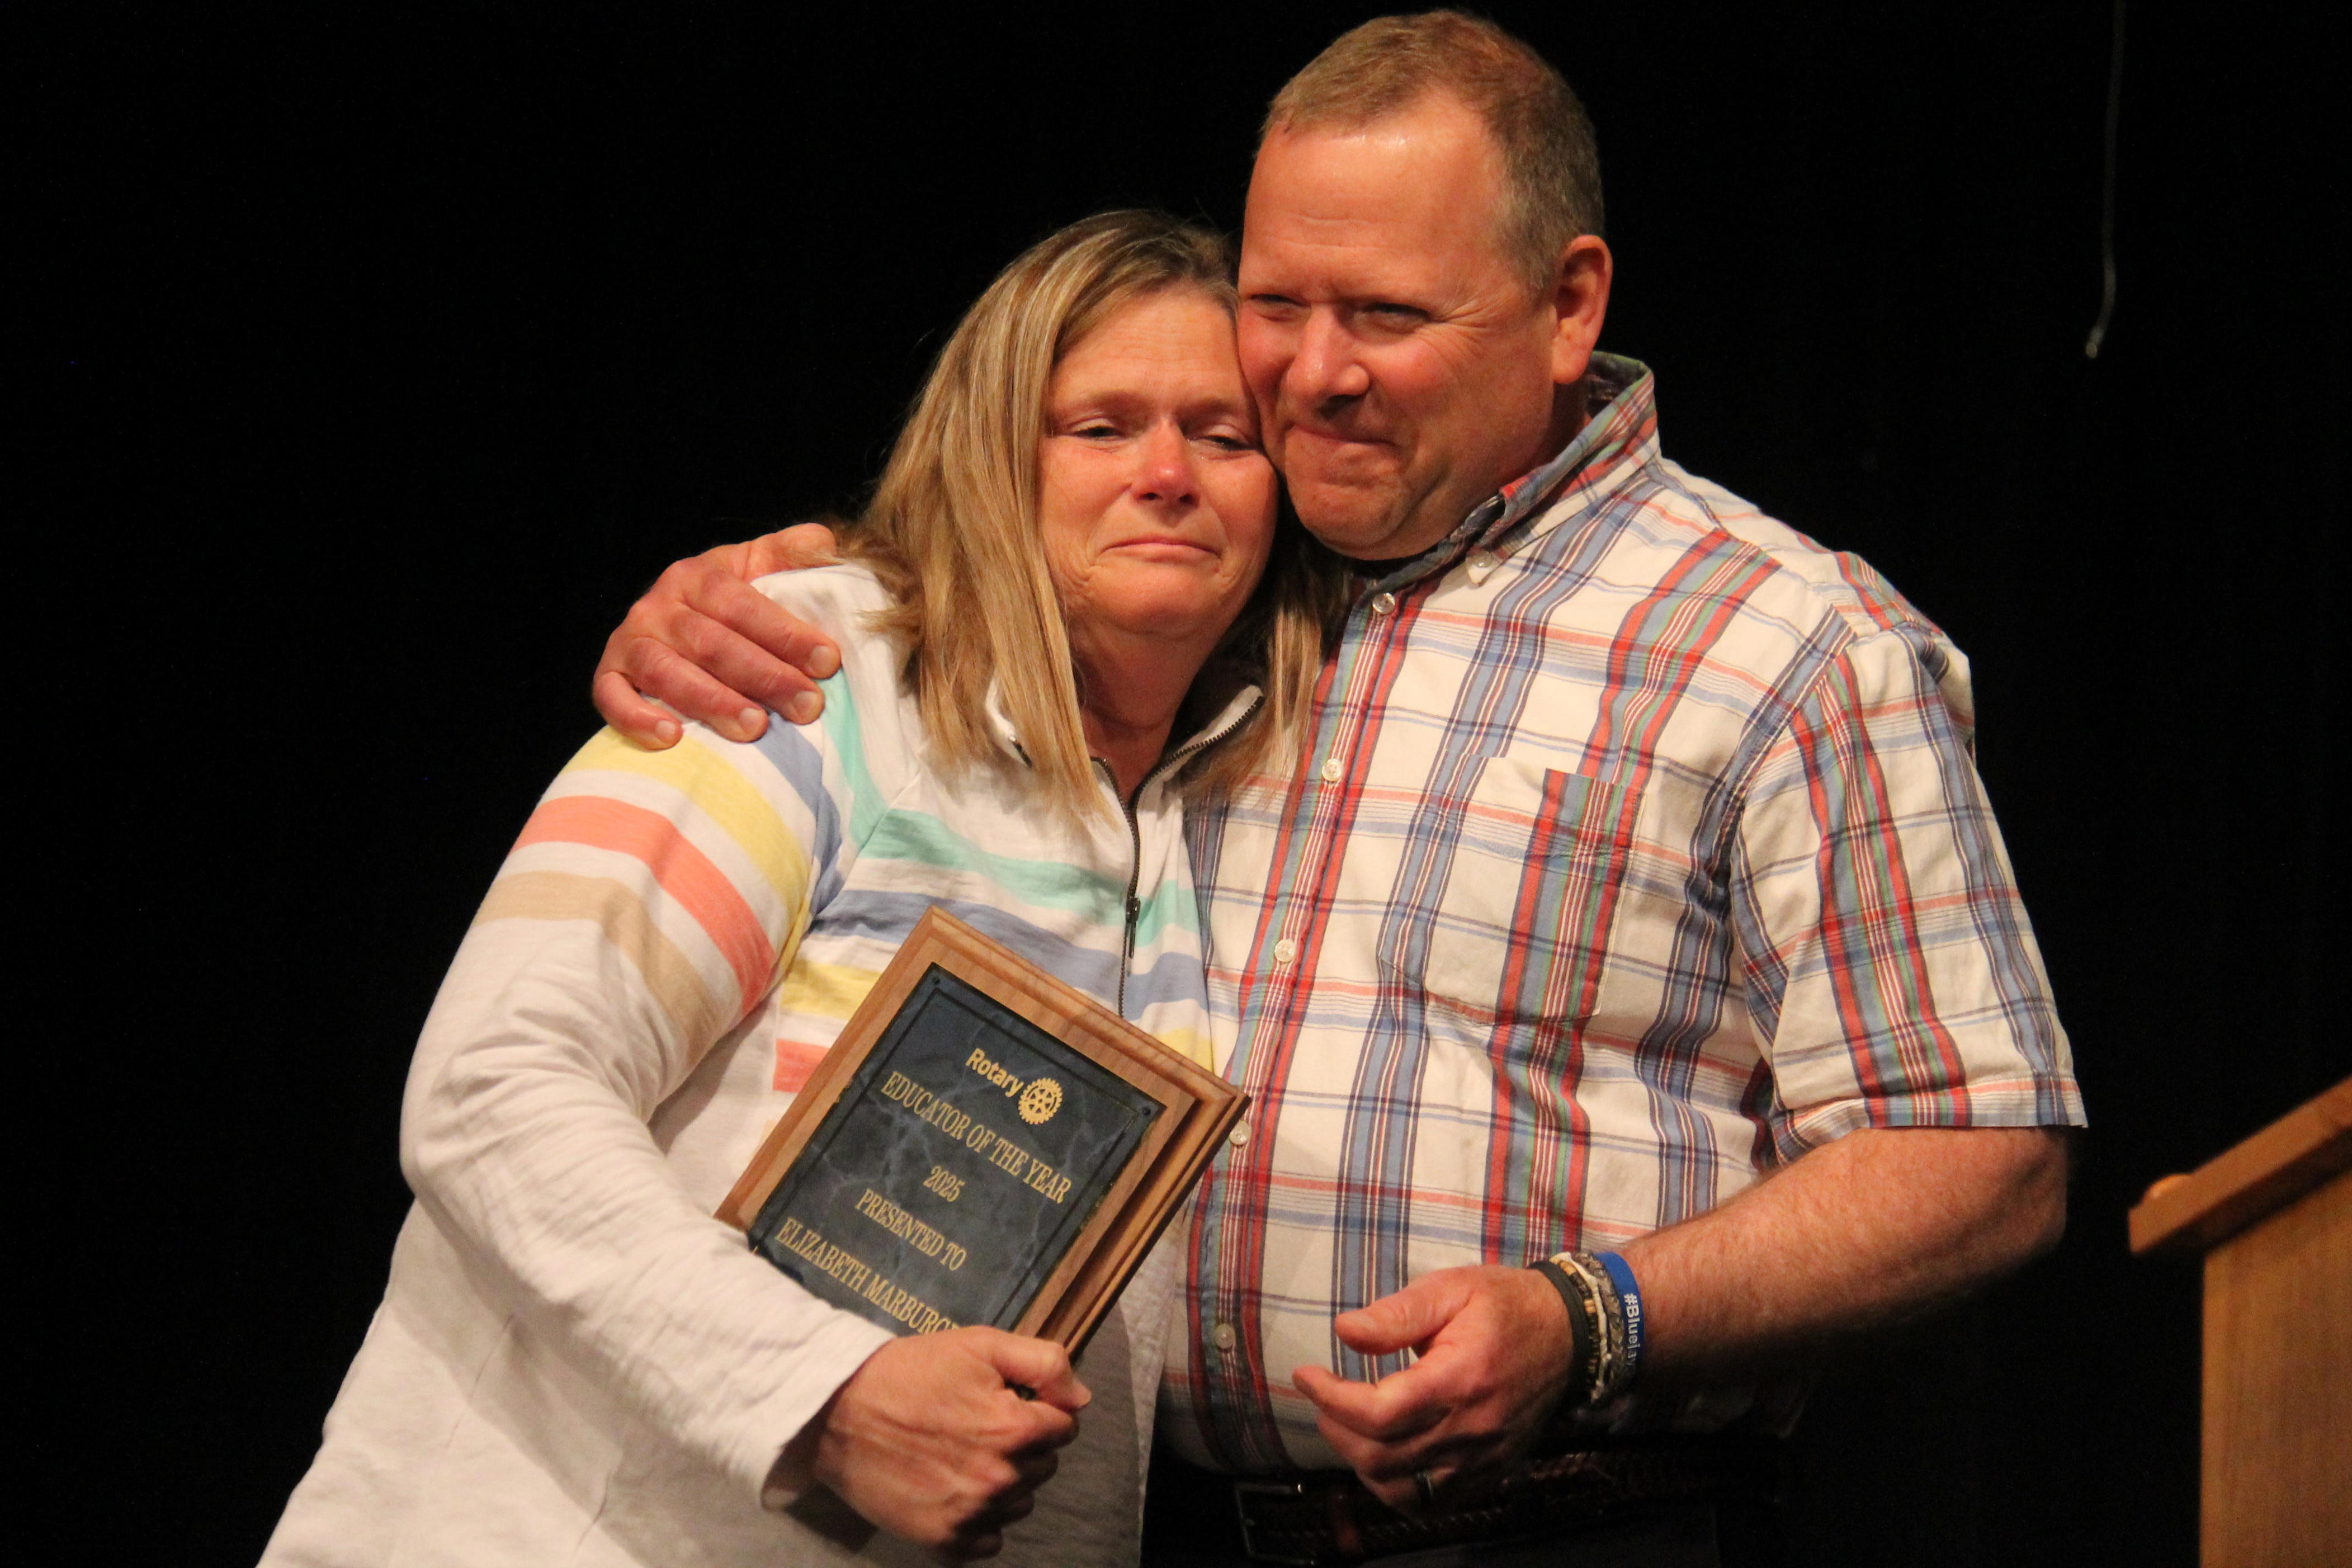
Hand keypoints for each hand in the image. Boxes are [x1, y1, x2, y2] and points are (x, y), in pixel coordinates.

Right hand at [591, 523, 842, 748]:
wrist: (669, 621)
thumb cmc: (728, 602)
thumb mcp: (758, 567)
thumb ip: (791, 554)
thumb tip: (825, 542)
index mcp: (697, 576)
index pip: (740, 603)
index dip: (784, 632)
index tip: (827, 660)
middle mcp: (658, 606)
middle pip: (711, 643)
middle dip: (764, 676)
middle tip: (806, 705)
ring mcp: (629, 642)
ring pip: (666, 673)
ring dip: (712, 702)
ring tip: (755, 728)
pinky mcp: (608, 675)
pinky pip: (612, 697)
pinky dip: (637, 718)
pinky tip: (672, 738)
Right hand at [803, 1327, 1088, 1560]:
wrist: (836, 1413)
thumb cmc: (909, 1372)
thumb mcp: (981, 1345)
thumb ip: (1044, 1364)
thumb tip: (1081, 1398)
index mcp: (1015, 1428)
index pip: (1065, 1427)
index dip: (1041, 1409)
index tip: (1009, 1401)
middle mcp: (1000, 1479)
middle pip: (1044, 1466)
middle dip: (1023, 1444)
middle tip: (978, 1423)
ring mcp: (971, 1514)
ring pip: (1020, 1503)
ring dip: (1005, 1482)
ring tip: (963, 1454)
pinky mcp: (942, 1539)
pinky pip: (990, 1541)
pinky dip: (980, 1520)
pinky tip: (954, 1489)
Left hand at [1291, 1265, 1575, 1512]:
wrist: (1571, 1335)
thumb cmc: (1507, 1305)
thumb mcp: (1451, 1289)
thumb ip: (1396, 1314)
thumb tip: (1344, 1331)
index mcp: (1458, 1379)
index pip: (1378, 1412)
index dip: (1331, 1399)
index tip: (1306, 1375)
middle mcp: (1471, 1429)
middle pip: (1382, 1456)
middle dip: (1337, 1428)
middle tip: (1324, 1396)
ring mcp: (1483, 1458)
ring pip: (1403, 1489)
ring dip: (1362, 1463)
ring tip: (1348, 1425)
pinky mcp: (1490, 1471)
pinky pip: (1433, 1503)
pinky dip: (1397, 1489)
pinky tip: (1384, 1457)